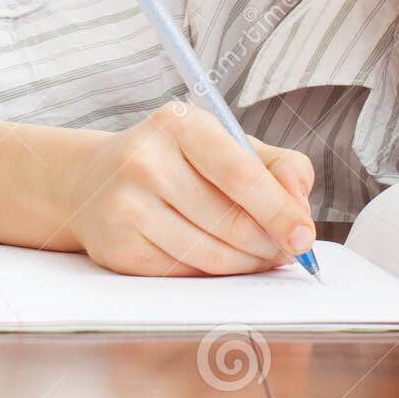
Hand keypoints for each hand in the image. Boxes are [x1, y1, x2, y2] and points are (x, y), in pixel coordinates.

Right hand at [62, 101, 316, 275]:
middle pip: (230, 221)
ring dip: (247, 264)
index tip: (305, 236)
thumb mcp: (223, 143)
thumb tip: (301, 202)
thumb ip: (277, 165)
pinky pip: (186, 273)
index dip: (279, 210)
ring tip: (260, 256)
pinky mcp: (119, 247)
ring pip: (211, 254)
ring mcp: (127, 206)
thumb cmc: (174, 161)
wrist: (93, 182)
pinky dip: (214, 273)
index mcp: (178, 124)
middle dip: (269, 244)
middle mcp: (146, 160)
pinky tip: (220, 259)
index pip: (240, 174)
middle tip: (288, 251)